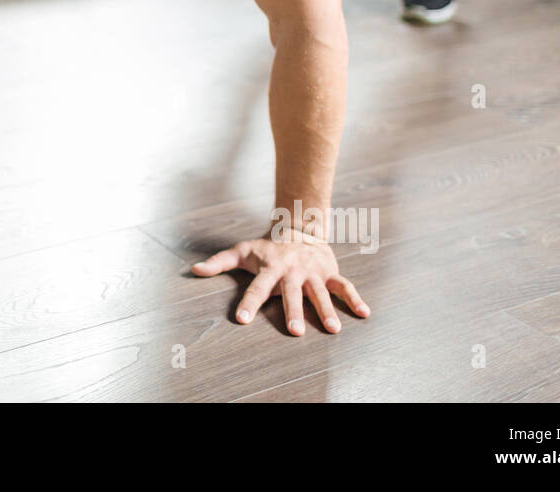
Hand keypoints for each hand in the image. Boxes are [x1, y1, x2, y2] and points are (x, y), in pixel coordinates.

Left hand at [192, 227, 369, 334]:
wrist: (298, 227)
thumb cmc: (267, 247)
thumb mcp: (242, 251)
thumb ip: (219, 262)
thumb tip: (194, 270)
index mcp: (270, 269)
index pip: (256, 288)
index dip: (248, 303)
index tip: (241, 319)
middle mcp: (291, 271)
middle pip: (292, 293)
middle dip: (293, 311)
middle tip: (294, 331)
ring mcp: (312, 272)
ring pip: (320, 292)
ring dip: (327, 310)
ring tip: (332, 330)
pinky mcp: (329, 272)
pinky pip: (344, 286)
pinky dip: (354, 299)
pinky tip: (365, 314)